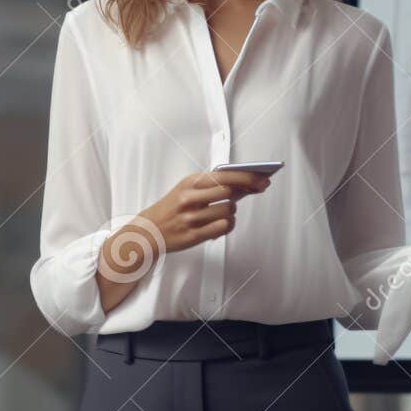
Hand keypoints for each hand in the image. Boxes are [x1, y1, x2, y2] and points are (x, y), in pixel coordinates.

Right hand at [96, 168, 272, 312]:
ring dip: (232, 211)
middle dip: (246, 190)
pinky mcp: (194, 235)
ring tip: (224, 211)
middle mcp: (190, 198)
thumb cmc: (171, 209)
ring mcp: (191, 218)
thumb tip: (243, 183)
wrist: (148, 231)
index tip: (263, 178)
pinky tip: (221, 223)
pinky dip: (227, 225)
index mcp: (190, 183)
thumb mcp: (187, 190)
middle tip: (255, 189)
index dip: (247, 177)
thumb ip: (212, 186)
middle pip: (229, 191)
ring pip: (228, 211)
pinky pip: (223, 227)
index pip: (224, 175)